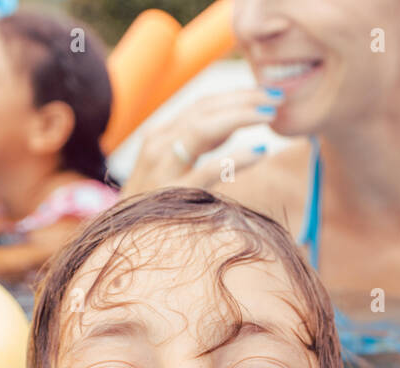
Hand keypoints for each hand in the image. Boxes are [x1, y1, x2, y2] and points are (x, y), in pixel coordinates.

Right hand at [123, 87, 281, 194]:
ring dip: (239, 117)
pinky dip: (235, 158)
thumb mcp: (172, 169)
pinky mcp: (171, 195)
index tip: (267, 94)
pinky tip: (261, 151)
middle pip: (204, 109)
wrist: (122, 243)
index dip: (236, 95)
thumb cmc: (153, 208)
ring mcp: (162, 169)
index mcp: (161, 137)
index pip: (202, 105)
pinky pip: (207, 170)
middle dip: (243, 99)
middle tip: (277, 96)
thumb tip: (234, 128)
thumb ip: (200, 146)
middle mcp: (158, 145)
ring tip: (270, 114)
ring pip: (202, 129)